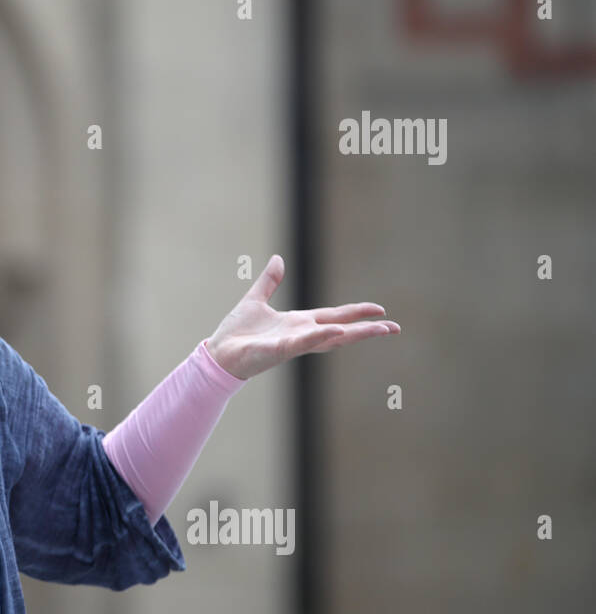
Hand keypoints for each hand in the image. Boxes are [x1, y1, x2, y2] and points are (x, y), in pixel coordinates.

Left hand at [205, 254, 398, 380]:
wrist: (218, 353)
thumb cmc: (235, 333)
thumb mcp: (255, 299)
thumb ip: (269, 281)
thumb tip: (278, 259)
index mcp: (298, 323)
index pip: (335, 317)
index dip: (357, 313)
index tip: (380, 311)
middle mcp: (301, 334)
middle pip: (342, 330)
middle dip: (368, 329)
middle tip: (395, 328)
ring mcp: (293, 343)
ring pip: (330, 339)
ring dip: (355, 334)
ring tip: (380, 329)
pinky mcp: (280, 349)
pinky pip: (304, 343)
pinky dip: (320, 337)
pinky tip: (337, 332)